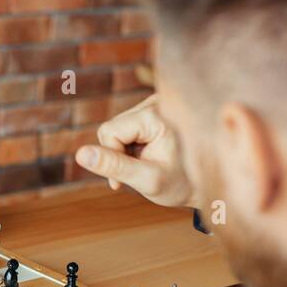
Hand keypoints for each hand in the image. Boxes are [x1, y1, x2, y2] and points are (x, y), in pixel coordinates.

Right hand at [75, 95, 193, 207]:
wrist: (205, 183)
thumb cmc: (180, 185)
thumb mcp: (146, 180)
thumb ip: (113, 166)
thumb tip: (80, 155)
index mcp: (156, 115)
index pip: (109, 131)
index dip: (111, 157)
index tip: (124, 179)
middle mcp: (157, 101)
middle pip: (112, 127)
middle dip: (119, 153)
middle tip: (138, 172)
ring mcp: (157, 103)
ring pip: (118, 128)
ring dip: (125, 150)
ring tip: (146, 164)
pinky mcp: (156, 109)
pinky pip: (128, 127)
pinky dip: (132, 145)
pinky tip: (148, 155)